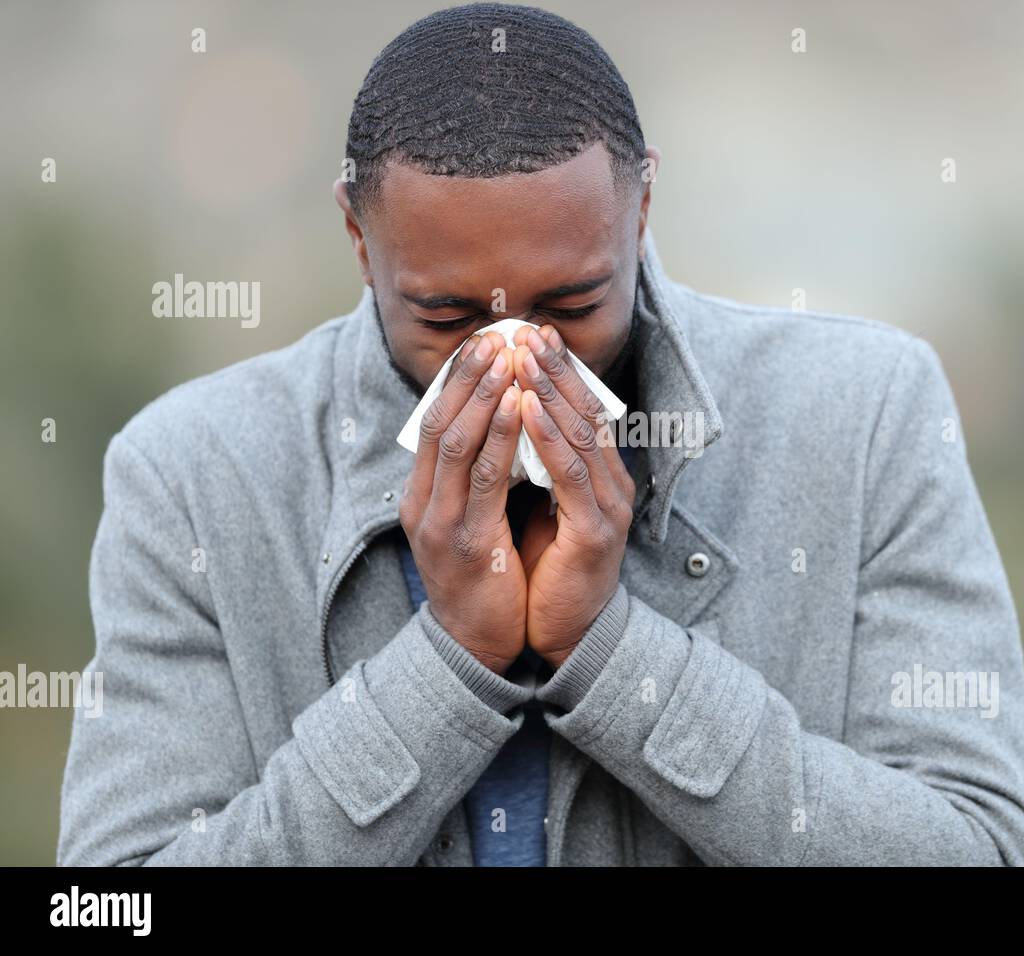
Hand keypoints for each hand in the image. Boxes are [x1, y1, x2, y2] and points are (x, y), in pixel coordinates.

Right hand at [399, 331, 527, 674]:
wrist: (476, 649)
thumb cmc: (483, 583)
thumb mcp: (472, 523)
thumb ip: (477, 483)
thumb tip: (503, 432)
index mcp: (422, 498)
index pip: (433, 424)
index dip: (457, 381)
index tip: (483, 344)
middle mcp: (422, 505)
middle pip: (438, 423)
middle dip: (468, 376)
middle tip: (494, 335)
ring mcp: (439, 523)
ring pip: (456, 443)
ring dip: (484, 395)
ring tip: (507, 357)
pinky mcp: (465, 543)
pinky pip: (483, 479)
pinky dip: (500, 436)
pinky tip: (520, 407)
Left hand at [512, 325, 634, 667]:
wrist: (565, 636)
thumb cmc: (549, 573)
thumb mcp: (540, 510)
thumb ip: (534, 470)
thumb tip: (505, 423)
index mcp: (597, 478)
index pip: (582, 410)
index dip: (559, 371)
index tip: (531, 335)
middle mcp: (610, 484)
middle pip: (587, 410)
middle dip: (555, 368)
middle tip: (528, 329)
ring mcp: (608, 506)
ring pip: (580, 433)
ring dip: (551, 389)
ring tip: (523, 355)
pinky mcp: (596, 532)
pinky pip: (570, 473)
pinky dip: (549, 435)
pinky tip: (529, 405)